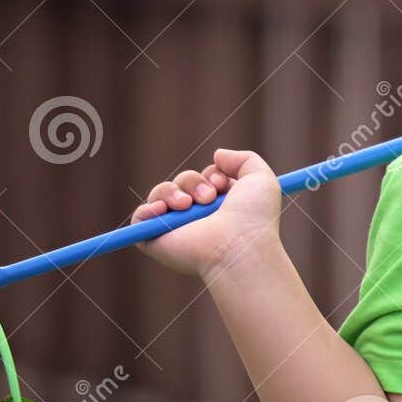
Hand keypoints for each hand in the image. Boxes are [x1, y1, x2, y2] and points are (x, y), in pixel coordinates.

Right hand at [131, 148, 282, 277]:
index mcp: (221, 207)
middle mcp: (199, 219)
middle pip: (183, 182)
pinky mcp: (157, 241)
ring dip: (173, 191)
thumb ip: (245, 159)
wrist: (238, 246)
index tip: (222, 184)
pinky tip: (165, 210)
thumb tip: (217, 155)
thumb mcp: (261, 179)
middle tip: (208, 198)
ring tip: (187, 205)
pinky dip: (148, 210)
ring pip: (161, 193)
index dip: (211, 175)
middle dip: (193, 181)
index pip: (205, 180)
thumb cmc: (254, 218)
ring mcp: (177, 230)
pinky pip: (140, 218)